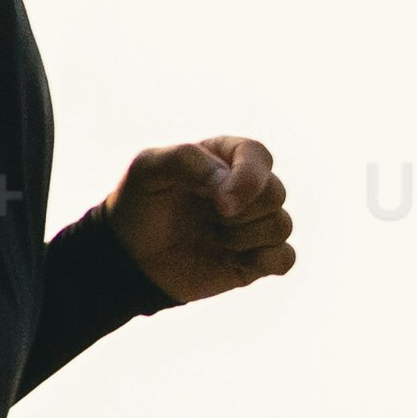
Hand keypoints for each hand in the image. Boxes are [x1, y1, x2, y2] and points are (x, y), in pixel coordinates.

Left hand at [108, 133, 294, 305]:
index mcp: (226, 157)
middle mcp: (247, 188)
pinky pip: (285, 257)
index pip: (258, 156)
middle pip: (275, 193)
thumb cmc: (139, 205)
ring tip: (211, 238)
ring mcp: (254, 223)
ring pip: (281, 225)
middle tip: (207, 220)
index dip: (247, 179)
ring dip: (243, 237)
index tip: (219, 203)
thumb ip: (187, 160)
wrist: (130, 258)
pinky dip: (265, 261)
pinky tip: (234, 260)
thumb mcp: (148, 169)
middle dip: (240, 212)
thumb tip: (229, 184)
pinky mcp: (256, 258)